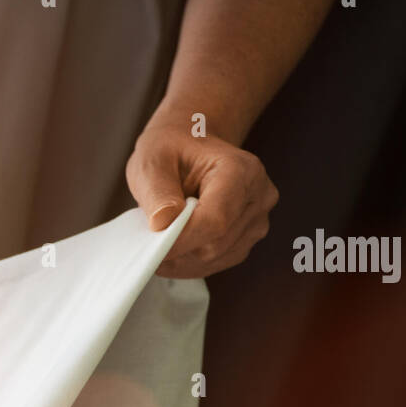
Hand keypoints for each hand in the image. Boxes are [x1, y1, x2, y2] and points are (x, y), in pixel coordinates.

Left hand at [125, 117, 277, 278]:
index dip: (182, 240)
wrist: (191, 144)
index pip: (216, 220)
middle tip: (147, 245)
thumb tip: (163, 224)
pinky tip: (173, 249)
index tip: (151, 248)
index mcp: (240, 170)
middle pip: (216, 244)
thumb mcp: (152, 161)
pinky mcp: (247, 238)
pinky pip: (218, 262)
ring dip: (182, 259)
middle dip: (178, 251)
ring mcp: (256, 220)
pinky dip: (190, 262)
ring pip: (216, 259)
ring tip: (159, 241)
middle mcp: (258, 196)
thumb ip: (157, 192)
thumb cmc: (172, 149)